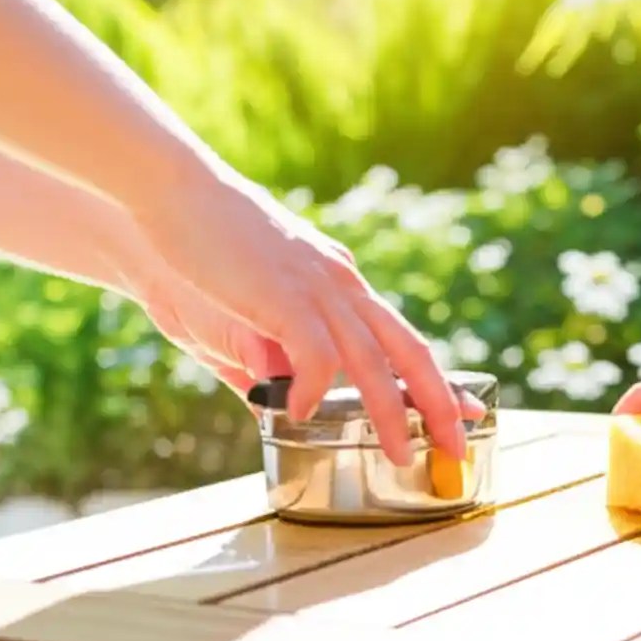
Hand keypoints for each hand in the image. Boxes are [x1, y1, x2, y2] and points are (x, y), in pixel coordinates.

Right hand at [132, 173, 483, 464]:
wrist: (173, 187)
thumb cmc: (207, 242)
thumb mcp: (261, 297)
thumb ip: (277, 346)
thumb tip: (281, 392)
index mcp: (342, 282)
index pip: (405, 337)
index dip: (438, 379)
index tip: (468, 411)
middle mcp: (342, 284)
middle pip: (408, 350)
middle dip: (439, 402)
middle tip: (458, 445)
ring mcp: (316, 287)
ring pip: (370, 358)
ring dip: (389, 411)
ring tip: (400, 453)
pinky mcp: (282, 292)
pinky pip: (314, 350)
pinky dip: (315, 387)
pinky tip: (303, 414)